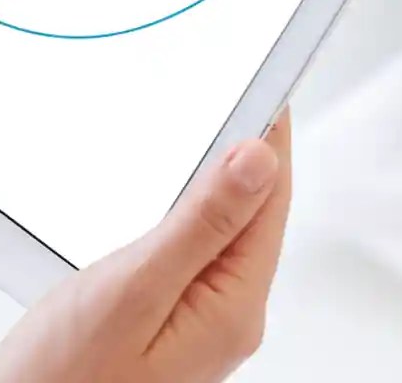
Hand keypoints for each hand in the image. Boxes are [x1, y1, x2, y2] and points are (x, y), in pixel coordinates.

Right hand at [0, 113, 292, 382]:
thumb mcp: (132, 291)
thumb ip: (199, 224)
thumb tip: (260, 158)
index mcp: (233, 305)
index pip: (270, 197)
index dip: (269, 134)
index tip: (265, 79)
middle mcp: (228, 315)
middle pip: (251, 211)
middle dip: (240, 151)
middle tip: (225, 87)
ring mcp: (201, 322)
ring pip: (221, 230)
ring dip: (209, 179)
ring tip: (196, 124)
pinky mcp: (169, 323)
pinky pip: (192, 253)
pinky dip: (182, 212)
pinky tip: (161, 192)